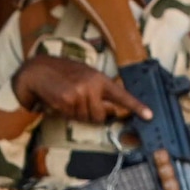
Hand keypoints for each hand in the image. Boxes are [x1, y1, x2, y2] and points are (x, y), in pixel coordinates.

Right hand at [11, 54, 152, 122]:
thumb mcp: (86, 76)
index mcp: (100, 78)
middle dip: (92, 115)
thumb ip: (100, 91)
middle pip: (101, 116)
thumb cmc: (64, 74)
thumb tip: (112, 111)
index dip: (136, 106)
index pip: (121, 95)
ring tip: (69, 99)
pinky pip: (73, 117)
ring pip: (87, 119)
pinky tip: (61, 101)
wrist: (39, 70)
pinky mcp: (68, 101)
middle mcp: (93, 85)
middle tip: (80, 102)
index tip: (149, 115)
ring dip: (78, 114)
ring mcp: (80, 93)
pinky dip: (67, 113)